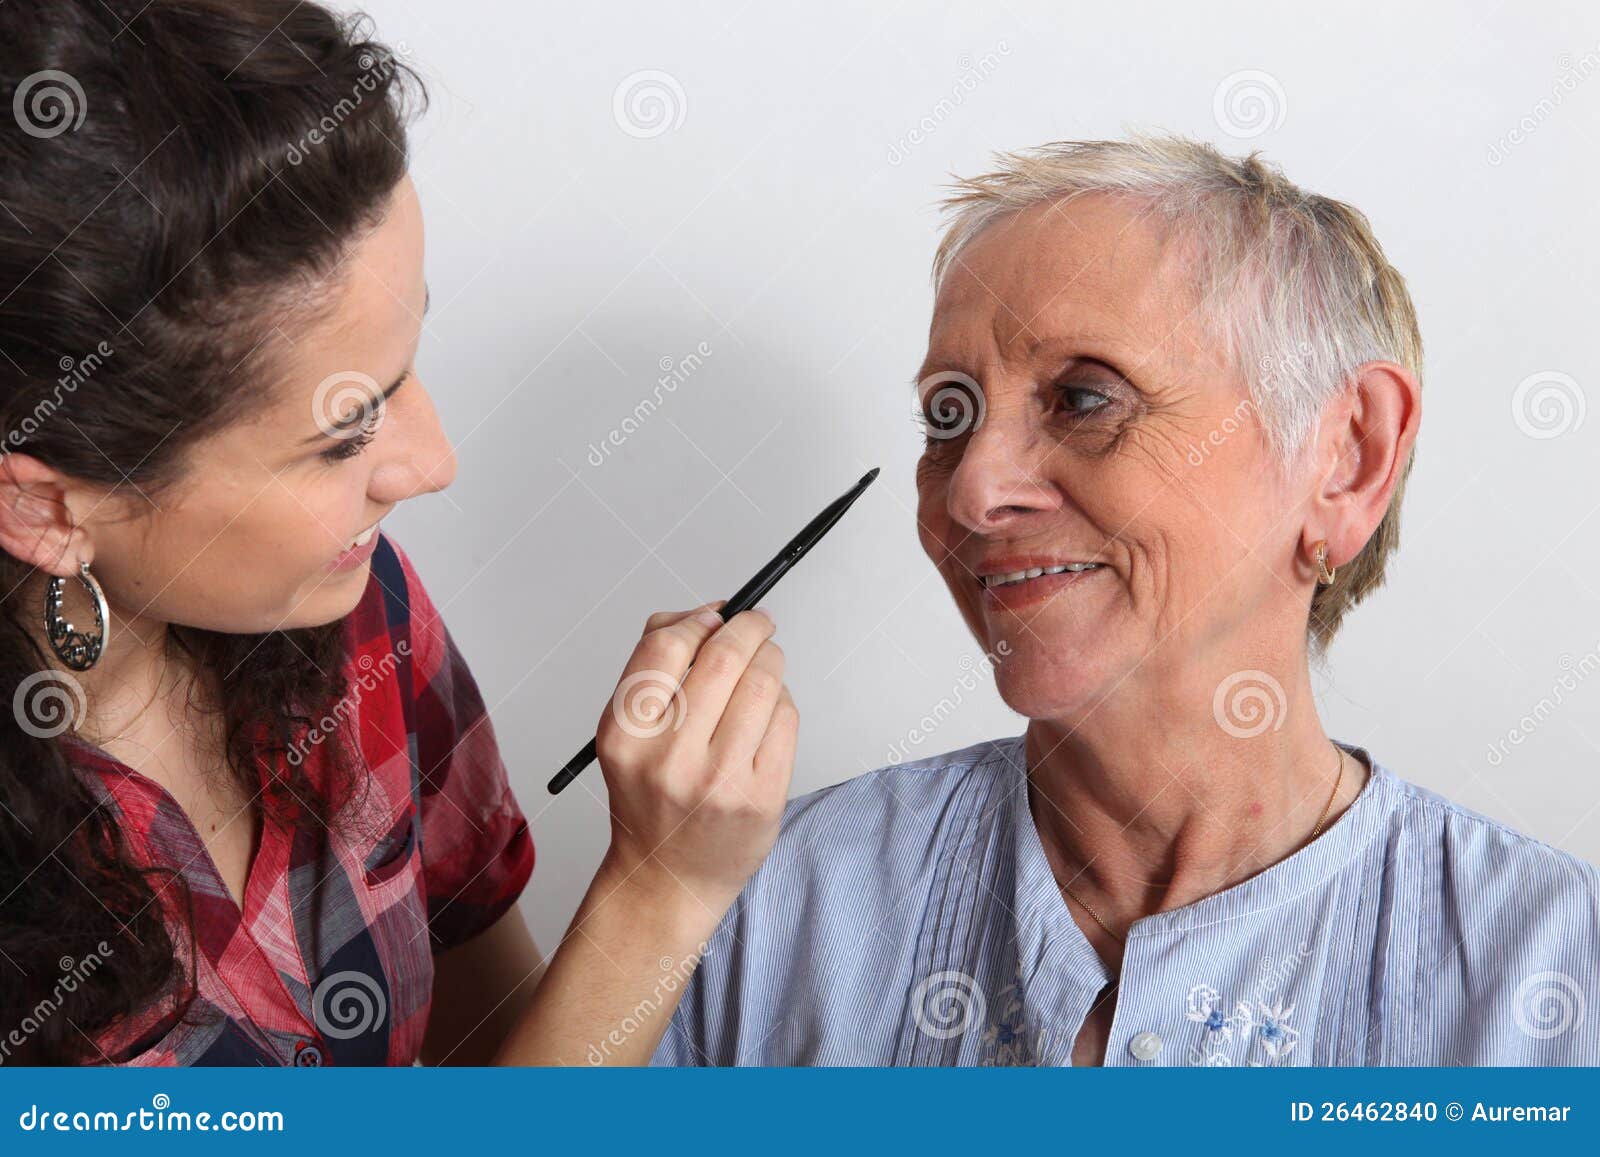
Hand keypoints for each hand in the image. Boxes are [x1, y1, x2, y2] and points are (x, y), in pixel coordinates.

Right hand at [592, 601, 798, 915]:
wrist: (667, 877)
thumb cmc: (650, 795)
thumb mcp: (628, 732)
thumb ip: (654, 666)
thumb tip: (708, 613)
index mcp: (626, 734)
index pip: (665, 646)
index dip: (698, 619)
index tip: (717, 616)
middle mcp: (668, 757)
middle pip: (723, 657)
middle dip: (749, 627)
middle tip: (758, 623)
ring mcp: (718, 779)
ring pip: (764, 682)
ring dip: (771, 659)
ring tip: (766, 662)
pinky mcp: (761, 797)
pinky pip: (786, 719)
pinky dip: (782, 702)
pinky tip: (768, 710)